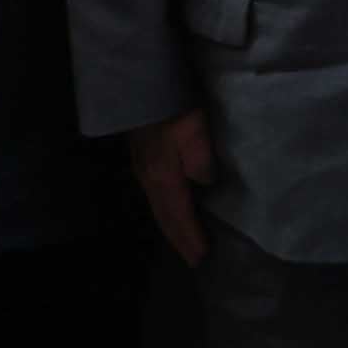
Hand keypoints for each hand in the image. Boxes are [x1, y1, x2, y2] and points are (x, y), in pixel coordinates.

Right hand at [127, 109, 214, 265]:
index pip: (179, 215)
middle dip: (179, 239)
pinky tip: (173, 210)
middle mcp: (150, 178)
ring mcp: (144, 169)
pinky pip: (157, 196)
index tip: (201, 258)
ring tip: (185, 241)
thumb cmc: (173, 108)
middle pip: (165, 217)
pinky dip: (166, 211)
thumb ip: (200, 158)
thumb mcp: (193, 130)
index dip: (190, 237)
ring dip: (172, 227)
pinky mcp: (144, 160)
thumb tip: (207, 184)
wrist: (140, 88)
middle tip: (193, 259)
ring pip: (159, 207)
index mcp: (163, 176)